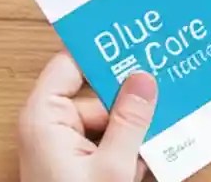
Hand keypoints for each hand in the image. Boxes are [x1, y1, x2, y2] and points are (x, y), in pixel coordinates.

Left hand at [18, 53, 158, 181]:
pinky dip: (125, 151)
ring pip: (106, 122)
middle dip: (130, 104)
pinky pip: (104, 143)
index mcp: (44, 117)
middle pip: (97, 96)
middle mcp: (48, 127)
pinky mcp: (72, 163)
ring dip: (132, 133)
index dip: (102, 53)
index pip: (70, 64)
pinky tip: (146, 162)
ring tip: (163, 137)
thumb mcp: (111, 168)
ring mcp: (61, 146)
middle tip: (166, 96)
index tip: (135, 42)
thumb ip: (129, 122)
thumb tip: (143, 80)